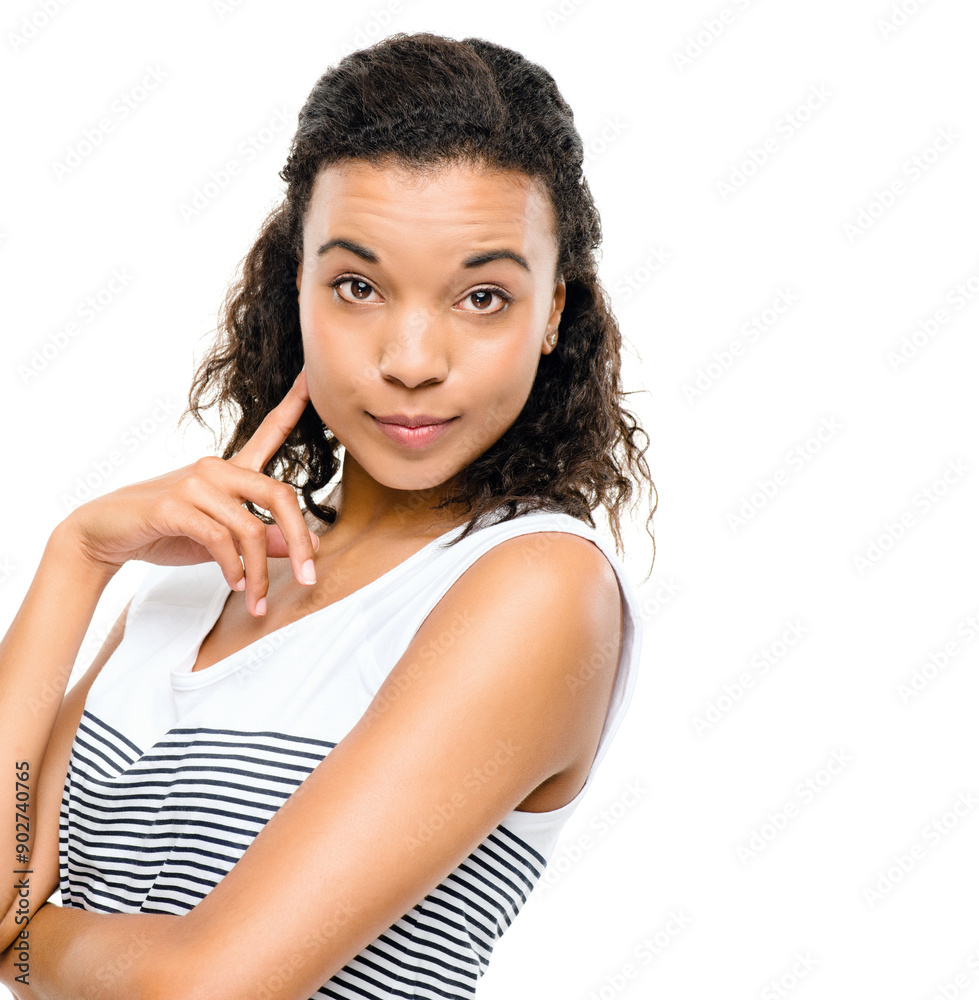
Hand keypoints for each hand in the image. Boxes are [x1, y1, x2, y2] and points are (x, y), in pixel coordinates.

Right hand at [61, 369, 319, 616]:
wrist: (103, 535)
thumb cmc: (165, 533)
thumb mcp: (222, 540)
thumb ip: (263, 539)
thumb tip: (304, 545)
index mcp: (230, 470)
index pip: (269, 433)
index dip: (293, 406)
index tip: (313, 378)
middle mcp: (216, 469)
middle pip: (280, 495)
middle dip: (302, 540)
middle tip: (310, 577)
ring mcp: (195, 484)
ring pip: (252, 530)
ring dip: (260, 572)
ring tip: (257, 598)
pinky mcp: (174, 505)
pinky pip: (221, 539)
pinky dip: (234, 567)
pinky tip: (235, 584)